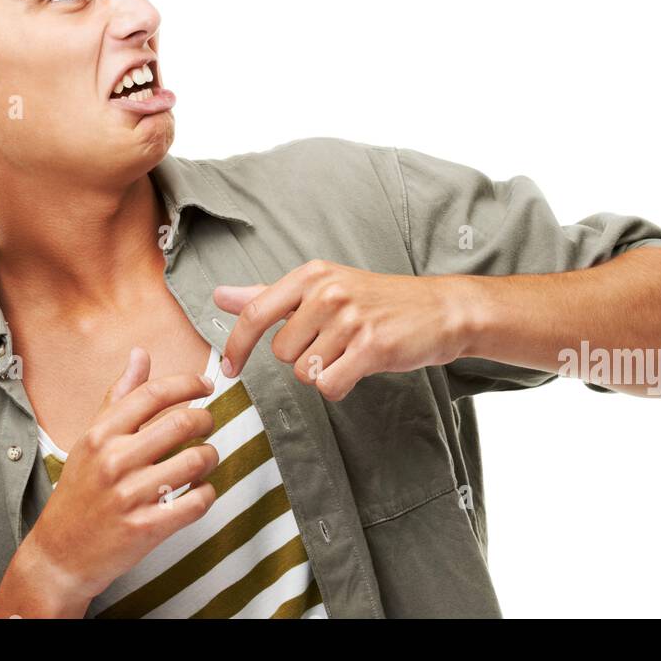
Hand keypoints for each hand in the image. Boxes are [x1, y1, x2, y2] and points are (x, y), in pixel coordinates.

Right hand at [19, 348, 218, 612]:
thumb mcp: (91, 440)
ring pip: (197, 460)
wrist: (60, 555)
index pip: (154, 394)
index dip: (188, 383)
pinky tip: (198, 490)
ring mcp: (130, 496)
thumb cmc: (80, 492)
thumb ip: (120, 397)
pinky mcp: (146, 528)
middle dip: (206, 420)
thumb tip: (140, 354)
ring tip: (204, 459)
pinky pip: (197, 501)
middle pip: (183, 423)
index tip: (206, 385)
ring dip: (210, 457)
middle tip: (207, 425)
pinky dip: (206, 493)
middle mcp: (114, 461)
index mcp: (100, 434)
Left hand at [213, 260, 467, 400]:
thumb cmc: (376, 301)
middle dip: (302, 357)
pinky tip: (359, 368)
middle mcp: (328, 291)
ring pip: (305, 371)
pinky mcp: (372, 346)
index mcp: (311, 274)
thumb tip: (219, 296)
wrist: (441, 310)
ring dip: (324, 371)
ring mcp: (350, 318)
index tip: (228, 369)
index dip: (236, 345)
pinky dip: (341, 386)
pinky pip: (330, 385)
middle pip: (281, 352)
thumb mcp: (322, 287)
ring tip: (351, 351)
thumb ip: (268, 295)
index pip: (255, 313)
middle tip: (334, 342)